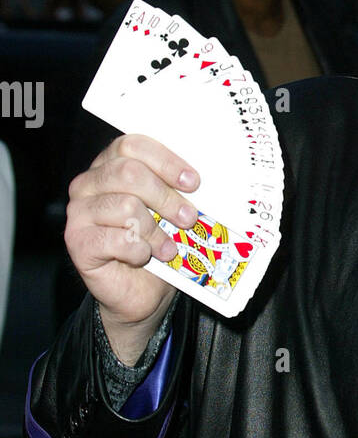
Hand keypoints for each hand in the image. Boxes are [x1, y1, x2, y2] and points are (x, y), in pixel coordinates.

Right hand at [65, 134, 199, 360]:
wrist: (140, 292)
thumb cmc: (156, 246)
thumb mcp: (170, 213)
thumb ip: (176, 192)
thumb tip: (199, 182)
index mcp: (109, 165)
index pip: (132, 145)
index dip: (166, 161)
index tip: (193, 183)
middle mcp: (88, 184)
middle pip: (129, 172)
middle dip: (166, 197)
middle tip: (188, 219)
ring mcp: (79, 213)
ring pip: (126, 206)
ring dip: (155, 231)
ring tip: (168, 249)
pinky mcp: (78, 242)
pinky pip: (115, 239)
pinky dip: (139, 250)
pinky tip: (145, 257)